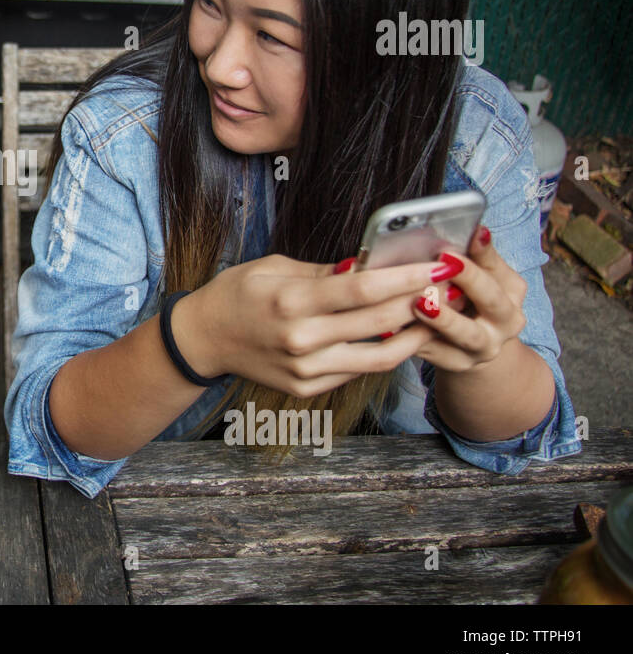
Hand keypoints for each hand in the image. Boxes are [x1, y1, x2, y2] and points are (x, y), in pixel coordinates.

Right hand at [185, 251, 462, 397]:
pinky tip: (398, 335)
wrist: (204, 339)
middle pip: (380, 321)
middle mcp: (302, 339)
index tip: (439, 265)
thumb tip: (370, 266)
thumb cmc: (237, 295)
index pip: (364, 289)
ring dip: (415, 335)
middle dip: (422, 301)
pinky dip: (383, 352)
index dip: (408, 277)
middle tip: (448, 285)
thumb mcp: (273, 267)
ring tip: (436, 316)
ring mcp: (306, 370)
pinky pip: (358, 370)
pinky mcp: (307, 388)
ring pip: (380, 356)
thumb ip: (324, 271)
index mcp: (292, 301)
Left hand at [409, 226, 527, 371]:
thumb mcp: (479, 276)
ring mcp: (484, 346)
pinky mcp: (457, 363)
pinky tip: (394, 328)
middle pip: (492, 300)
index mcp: (511, 291)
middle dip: (470, 280)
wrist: (474, 348)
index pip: (499, 267)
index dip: (484, 251)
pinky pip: (435, 351)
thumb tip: (452, 227)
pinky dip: (415, 339)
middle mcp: (506, 321)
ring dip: (444, 318)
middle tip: (445, 261)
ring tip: (420, 302)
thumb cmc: (471, 300)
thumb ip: (470, 256)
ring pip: (467, 334)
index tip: (473, 231)